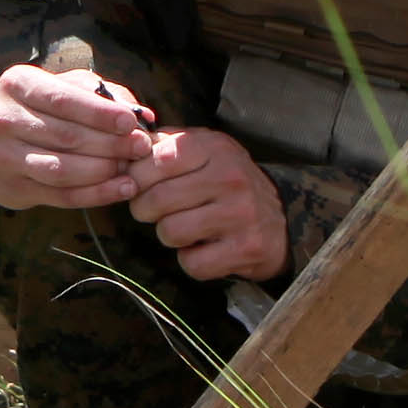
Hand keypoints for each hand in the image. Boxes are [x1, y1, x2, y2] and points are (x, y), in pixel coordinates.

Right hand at [0, 63, 162, 222]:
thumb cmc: (35, 109)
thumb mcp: (59, 87)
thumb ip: (101, 94)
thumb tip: (143, 114)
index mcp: (18, 85)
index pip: (63, 100)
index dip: (100, 113)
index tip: (131, 122)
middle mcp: (4, 119)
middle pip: (66, 136)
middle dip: (109, 144)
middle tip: (140, 148)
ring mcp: (4, 157)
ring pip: (62, 169)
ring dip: (103, 172)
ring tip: (131, 170)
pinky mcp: (13, 189)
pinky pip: (60, 195)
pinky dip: (95, 195)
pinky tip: (120, 190)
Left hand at [124, 125, 288, 289]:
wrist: (281, 220)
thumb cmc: (228, 183)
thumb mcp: (205, 150)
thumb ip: (166, 144)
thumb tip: (126, 147)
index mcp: (216, 147)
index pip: (157, 159)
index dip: (137, 177)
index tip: (139, 185)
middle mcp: (230, 177)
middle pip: (157, 199)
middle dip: (145, 210)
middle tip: (154, 212)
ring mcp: (241, 213)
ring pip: (170, 232)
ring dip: (169, 236)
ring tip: (184, 228)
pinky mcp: (246, 248)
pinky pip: (192, 263)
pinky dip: (191, 260)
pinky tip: (204, 248)